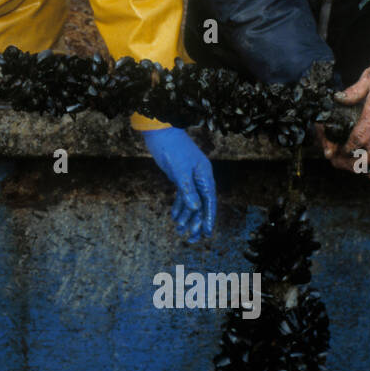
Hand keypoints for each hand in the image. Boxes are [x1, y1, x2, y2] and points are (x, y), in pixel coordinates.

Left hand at [141, 127, 216, 242]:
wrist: (160, 131)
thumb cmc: (171, 148)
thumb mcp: (179, 169)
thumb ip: (187, 188)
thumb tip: (195, 208)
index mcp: (205, 175)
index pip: (209, 201)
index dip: (208, 218)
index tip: (206, 233)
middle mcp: (200, 177)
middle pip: (201, 204)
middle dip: (196, 222)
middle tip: (191, 239)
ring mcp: (190, 177)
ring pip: (191, 202)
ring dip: (186, 216)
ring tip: (180, 231)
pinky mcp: (180, 177)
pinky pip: (183, 195)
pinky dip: (179, 207)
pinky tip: (175, 217)